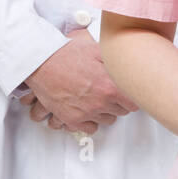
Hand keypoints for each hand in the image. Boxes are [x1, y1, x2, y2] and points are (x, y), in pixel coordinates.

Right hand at [22, 29, 139, 134]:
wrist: (42, 62)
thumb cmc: (68, 53)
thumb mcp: (97, 49)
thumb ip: (116, 60)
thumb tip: (128, 64)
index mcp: (110, 85)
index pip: (135, 102)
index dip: (132, 96)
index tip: (129, 92)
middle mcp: (100, 101)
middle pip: (122, 112)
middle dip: (119, 102)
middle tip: (111, 92)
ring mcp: (86, 112)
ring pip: (107, 120)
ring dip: (106, 111)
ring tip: (99, 99)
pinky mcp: (72, 119)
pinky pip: (90, 128)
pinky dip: (91, 121)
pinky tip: (90, 110)